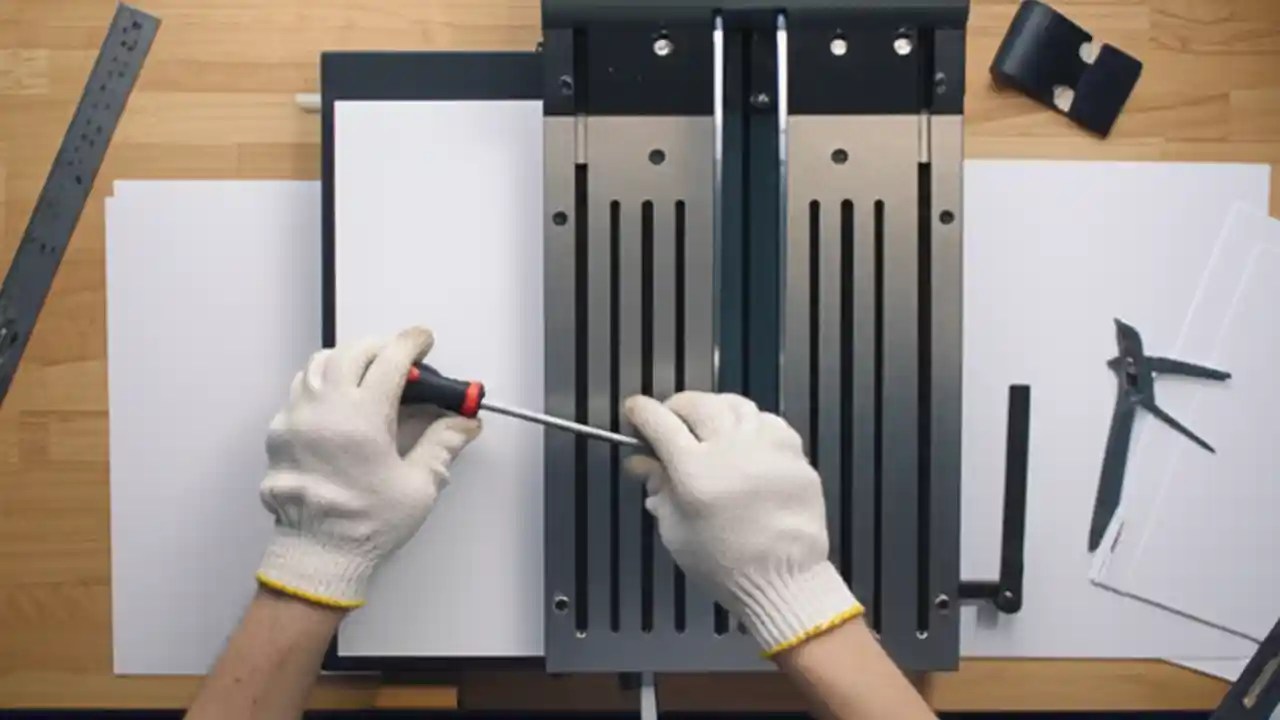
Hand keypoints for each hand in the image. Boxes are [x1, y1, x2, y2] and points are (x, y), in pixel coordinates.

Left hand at [256, 327, 480, 608]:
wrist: (318, 553)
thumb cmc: (366, 524)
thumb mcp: (418, 484)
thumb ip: (443, 445)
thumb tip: (463, 424)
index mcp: (363, 417)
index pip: (392, 358)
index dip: (412, 343)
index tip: (422, 340)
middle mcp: (326, 409)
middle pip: (353, 351)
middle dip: (380, 347)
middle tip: (399, 360)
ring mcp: (297, 418)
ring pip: (319, 364)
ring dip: (346, 361)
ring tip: (366, 377)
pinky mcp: (279, 433)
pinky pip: (298, 391)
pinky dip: (320, 385)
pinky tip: (337, 405)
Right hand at [624, 392, 861, 655]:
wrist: (783, 581)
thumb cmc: (722, 564)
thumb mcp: (676, 531)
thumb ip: (659, 488)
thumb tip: (641, 461)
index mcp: (695, 472)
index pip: (660, 423)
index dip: (642, 412)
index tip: (635, 412)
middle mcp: (732, 450)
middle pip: (698, 404)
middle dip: (677, 407)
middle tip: (671, 422)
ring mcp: (768, 448)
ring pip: (735, 404)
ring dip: (714, 410)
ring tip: (708, 427)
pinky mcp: (796, 454)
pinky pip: (768, 422)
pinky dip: (749, 425)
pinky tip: (744, 442)